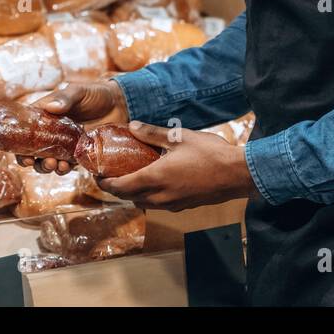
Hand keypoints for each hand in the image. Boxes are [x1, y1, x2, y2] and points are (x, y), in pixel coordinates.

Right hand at [19, 79, 128, 174]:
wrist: (120, 105)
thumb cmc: (96, 94)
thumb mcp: (80, 91)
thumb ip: (66, 97)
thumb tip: (50, 107)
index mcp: (45, 115)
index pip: (25, 131)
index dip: (19, 145)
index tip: (23, 155)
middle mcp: (51, 132)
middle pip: (33, 151)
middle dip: (34, 161)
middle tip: (42, 162)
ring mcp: (63, 144)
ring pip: (48, 160)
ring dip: (47, 167)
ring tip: (56, 165)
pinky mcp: (78, 153)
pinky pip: (66, 165)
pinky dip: (64, 168)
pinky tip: (67, 166)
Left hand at [95, 121, 259, 211]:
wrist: (236, 174)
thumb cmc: (209, 153)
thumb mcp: (179, 137)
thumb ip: (153, 133)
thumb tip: (131, 126)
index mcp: (155, 178)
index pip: (120, 187)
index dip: (105, 183)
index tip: (97, 174)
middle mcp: (160, 196)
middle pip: (128, 197)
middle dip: (116, 187)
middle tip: (111, 173)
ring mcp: (172, 204)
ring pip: (143, 202)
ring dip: (132, 192)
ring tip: (130, 175)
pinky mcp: (182, 206)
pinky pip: (157, 204)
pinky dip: (148, 195)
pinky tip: (154, 180)